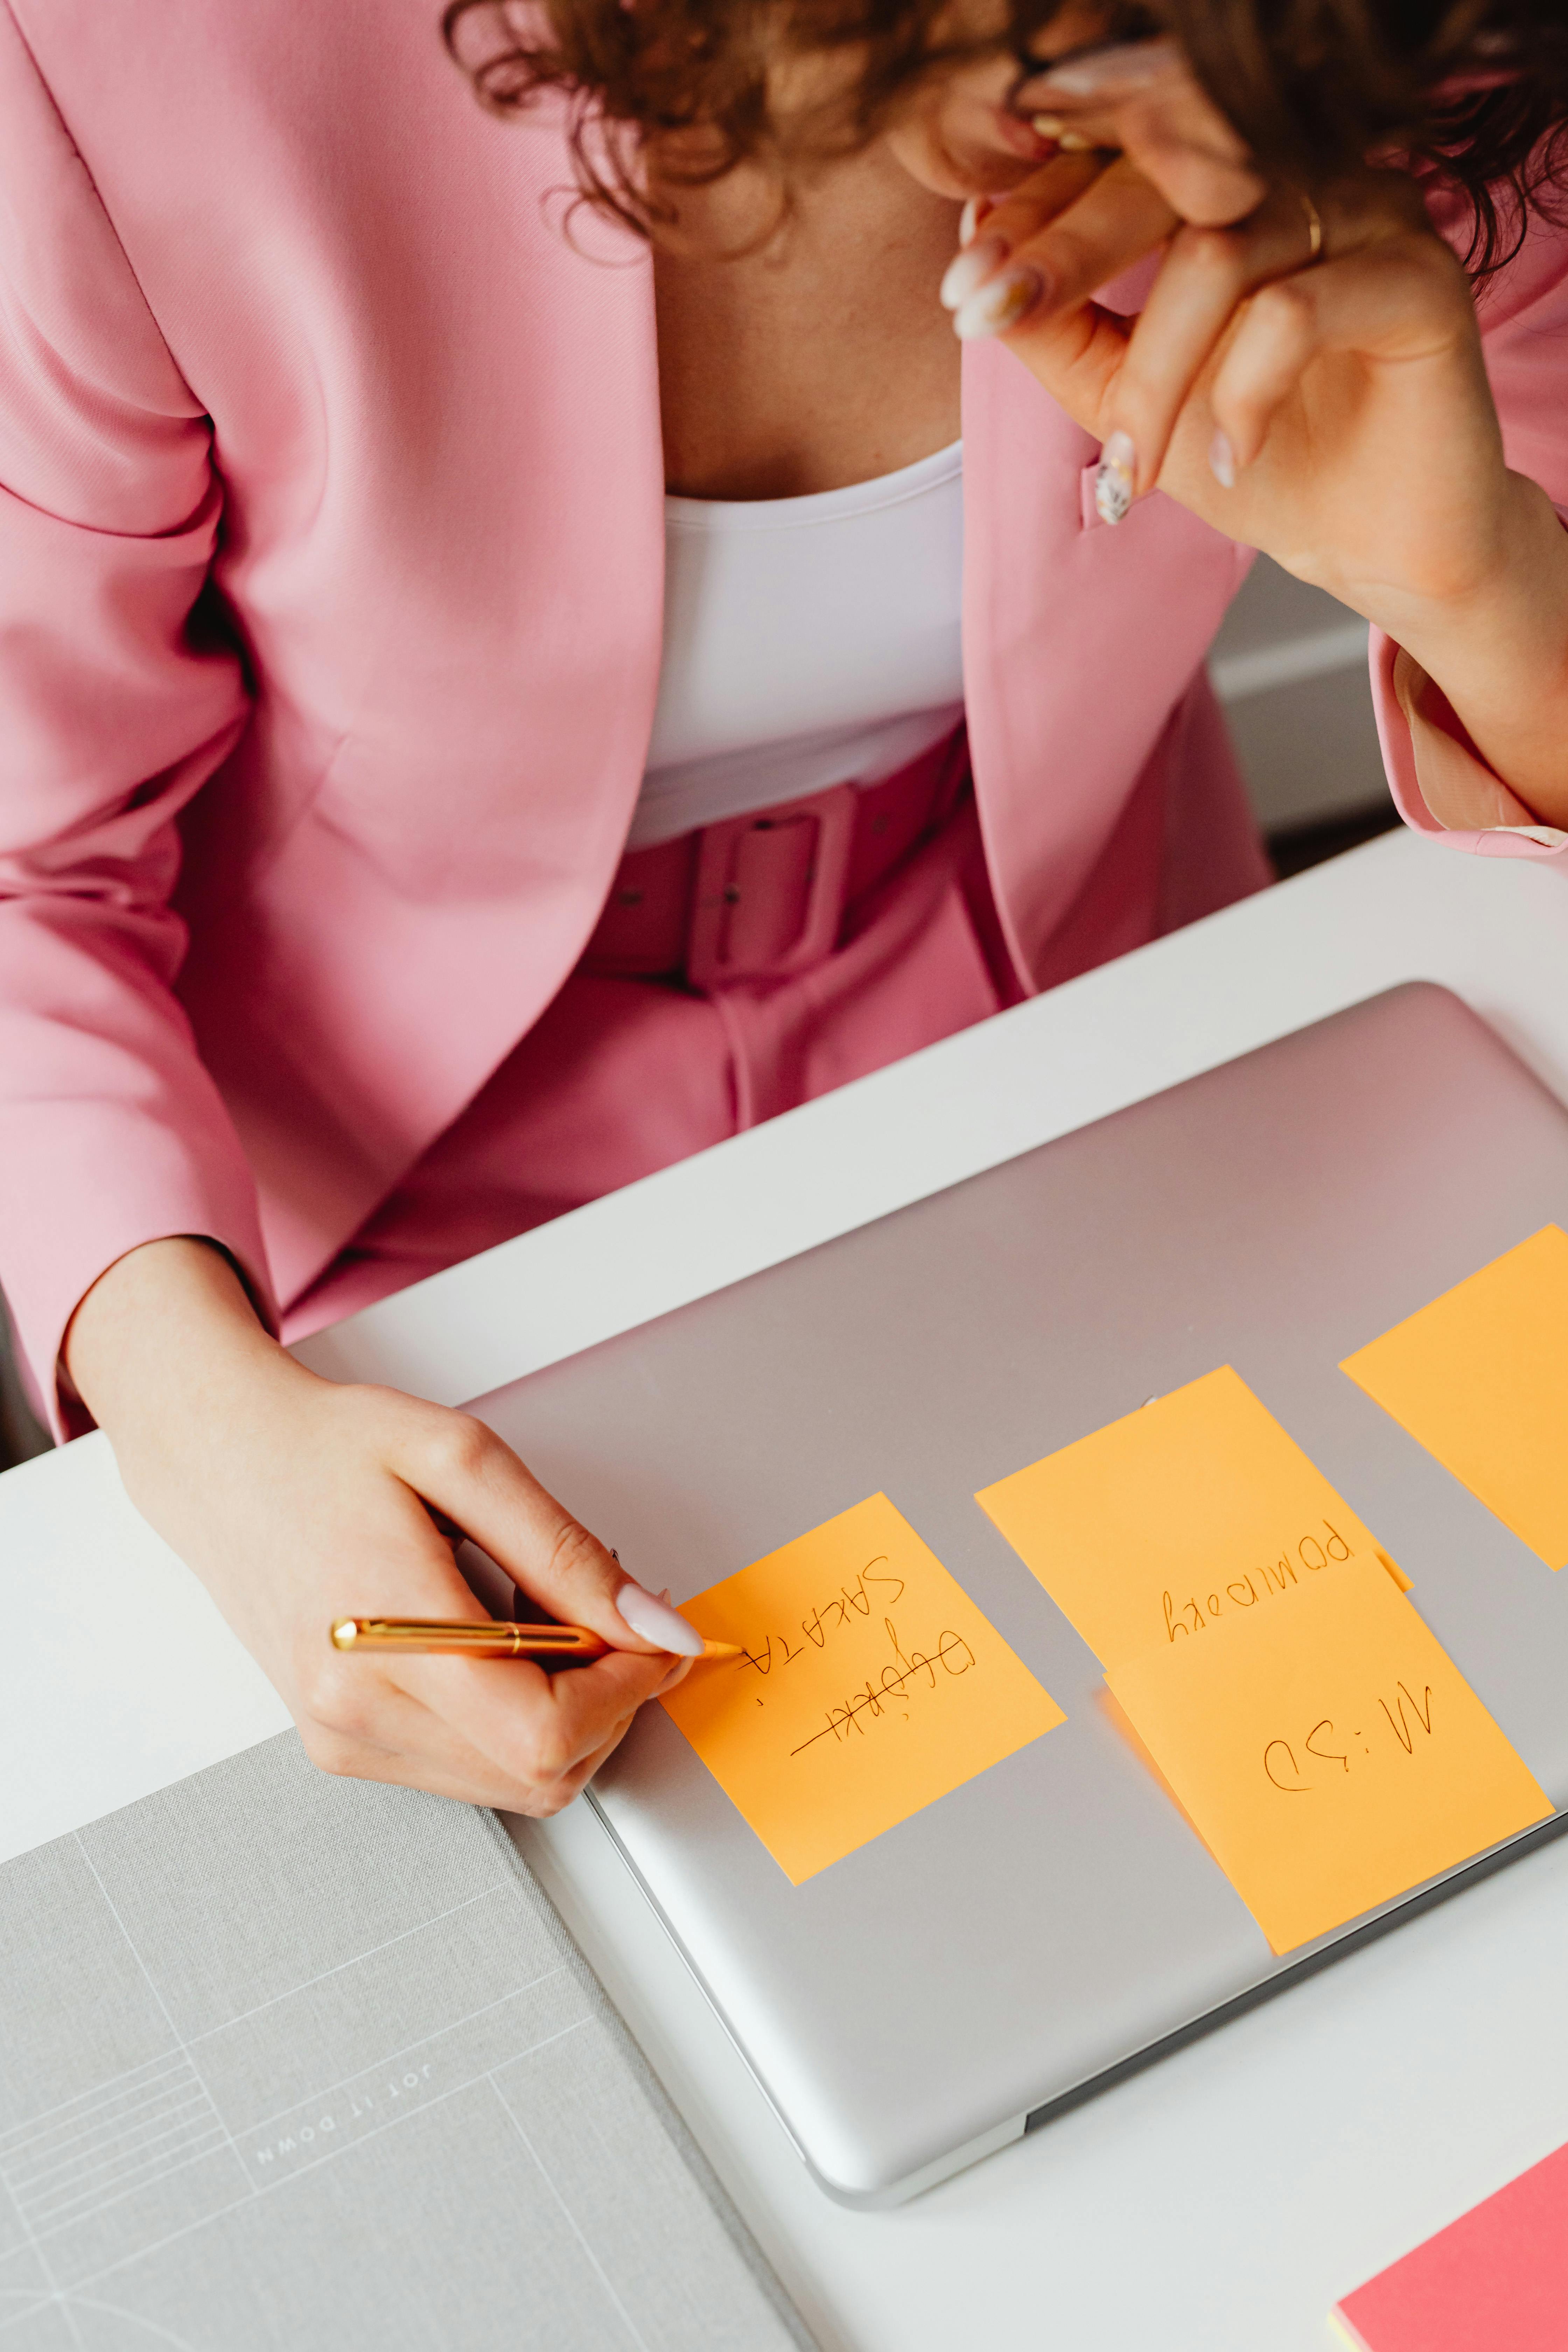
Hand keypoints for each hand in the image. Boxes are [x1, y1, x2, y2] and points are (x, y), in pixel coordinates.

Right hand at [64, 1238, 699, 1812]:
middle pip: (539, 1774)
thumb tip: (653, 1624)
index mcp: (384, 1637)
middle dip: (607, 1705)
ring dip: (564, 1715)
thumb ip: (565, 1551)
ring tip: (535, 1618)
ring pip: (512, 1784)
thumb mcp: (464, 1461)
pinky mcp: (341, 1743)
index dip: (626, 1692)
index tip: (653, 1639)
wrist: (225, 1462)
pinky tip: (495, 1647)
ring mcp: (344, 1736)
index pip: (543, 1731)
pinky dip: (513, 1721)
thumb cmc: (327, 1449)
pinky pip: (468, 1769)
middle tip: (608, 1619)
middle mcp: (355, 1709)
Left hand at [934, 39, 1567, 825]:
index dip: (1033, 213)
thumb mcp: (1127, 399)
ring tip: (1141, 461)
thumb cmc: (1254, 458)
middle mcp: (1305, 176)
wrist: (1365, 542)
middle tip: (993, 322)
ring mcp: (1372, 215)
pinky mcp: (1421, 278)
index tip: (965, 291)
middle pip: (1163, 178)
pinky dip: (1242, 394)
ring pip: (1219, 255)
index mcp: (1237, 183)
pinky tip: (1233, 455)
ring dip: (1156, 373)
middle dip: (1064, 259)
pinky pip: (1295, 311)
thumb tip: (979, 269)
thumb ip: (1061, 332)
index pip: (1121, 157)